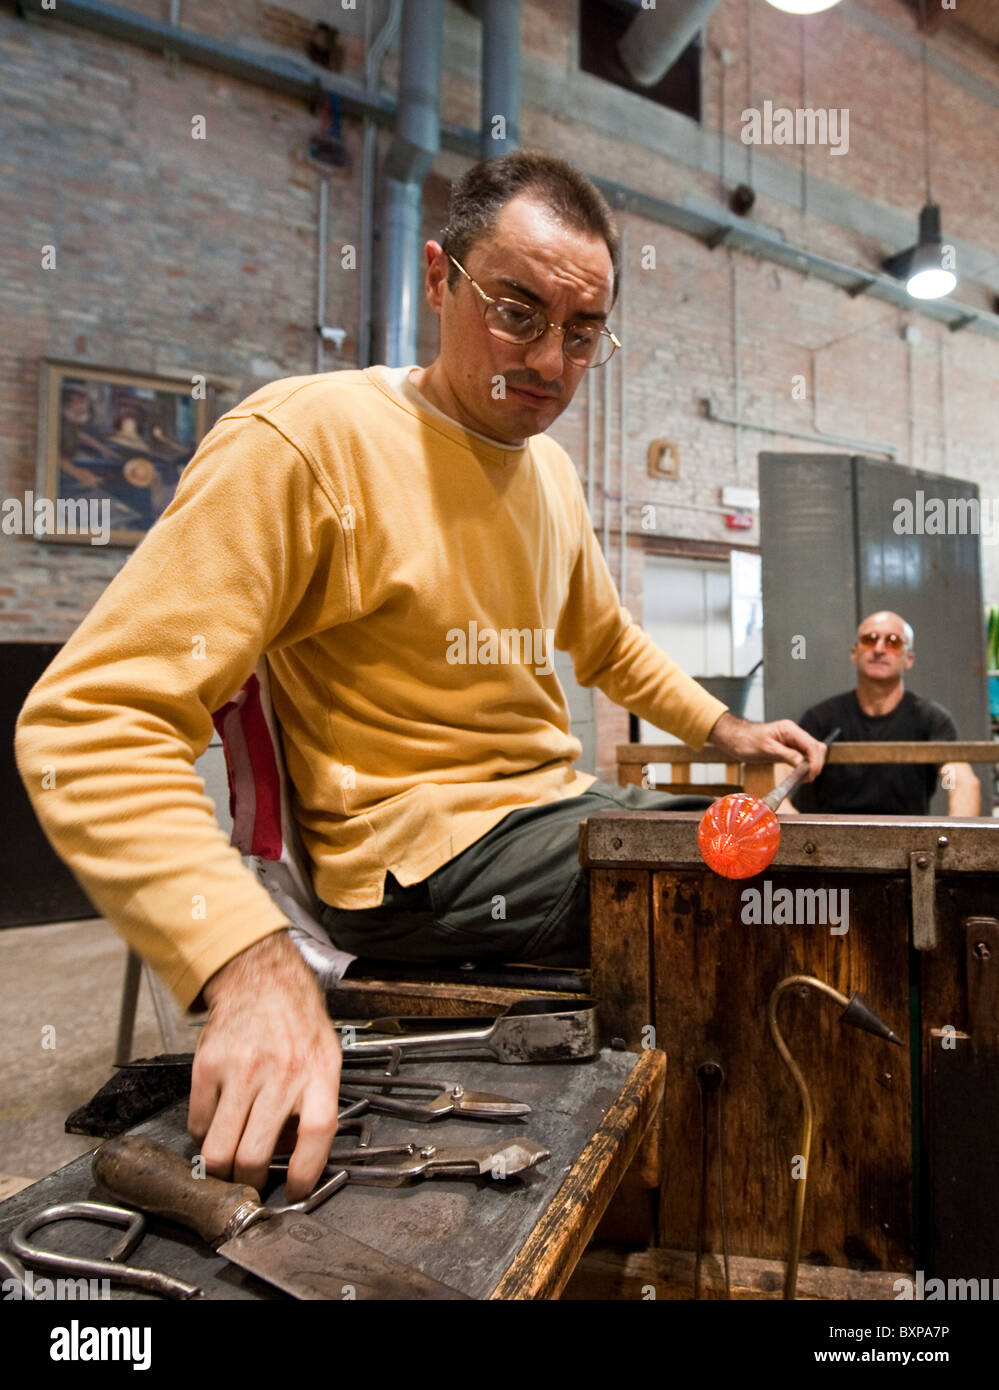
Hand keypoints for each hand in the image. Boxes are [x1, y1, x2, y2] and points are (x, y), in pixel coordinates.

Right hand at [188, 931, 340, 1202]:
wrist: (261, 980)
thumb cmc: (297, 1021)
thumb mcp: (325, 1056)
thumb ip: (316, 1104)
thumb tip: (293, 1157)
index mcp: (318, 1071)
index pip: (317, 1134)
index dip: (305, 1173)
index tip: (294, 1192)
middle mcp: (280, 1071)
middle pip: (254, 1154)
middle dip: (248, 1184)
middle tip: (249, 1184)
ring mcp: (241, 1069)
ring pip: (218, 1150)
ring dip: (220, 1168)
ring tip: (227, 1163)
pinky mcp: (207, 1066)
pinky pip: (197, 1123)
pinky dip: (203, 1134)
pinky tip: (216, 1122)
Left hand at [709, 712, 827, 780]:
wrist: (735, 740)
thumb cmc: (746, 741)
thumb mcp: (765, 749)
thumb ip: (785, 754)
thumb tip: (801, 763)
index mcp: (789, 729)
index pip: (811, 745)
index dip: (814, 760)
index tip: (810, 774)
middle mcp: (794, 733)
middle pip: (816, 748)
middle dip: (815, 764)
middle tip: (807, 779)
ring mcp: (792, 741)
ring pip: (812, 753)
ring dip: (811, 766)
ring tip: (803, 779)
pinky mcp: (789, 748)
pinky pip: (804, 757)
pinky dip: (805, 766)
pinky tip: (799, 775)